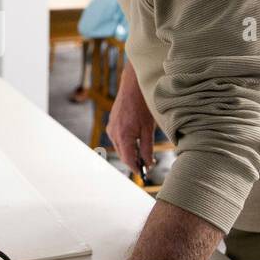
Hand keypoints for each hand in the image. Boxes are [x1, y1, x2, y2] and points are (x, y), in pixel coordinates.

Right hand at [107, 60, 154, 174]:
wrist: (133, 85)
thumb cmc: (143, 105)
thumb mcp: (148, 128)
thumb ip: (147, 148)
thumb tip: (147, 163)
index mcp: (123, 136)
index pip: (128, 159)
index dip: (136, 168)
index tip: (144, 173)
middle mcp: (113, 133)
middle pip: (123, 155)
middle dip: (134, 161)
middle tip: (147, 165)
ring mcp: (111, 128)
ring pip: (120, 147)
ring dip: (130, 152)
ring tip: (143, 153)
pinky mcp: (111, 123)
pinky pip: (118, 138)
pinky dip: (126, 143)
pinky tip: (136, 140)